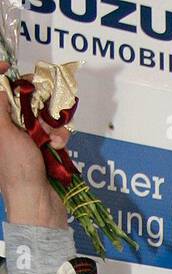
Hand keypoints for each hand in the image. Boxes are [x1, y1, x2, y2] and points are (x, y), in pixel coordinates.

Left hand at [0, 61, 68, 227]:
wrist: (37, 204)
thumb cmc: (17, 171)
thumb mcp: (3, 132)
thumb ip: (1, 106)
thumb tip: (2, 86)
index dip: (1, 77)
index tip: (9, 67)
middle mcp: (9, 132)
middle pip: (22, 101)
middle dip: (35, 101)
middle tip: (42, 102)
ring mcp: (28, 142)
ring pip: (43, 116)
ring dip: (51, 122)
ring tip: (53, 136)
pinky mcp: (45, 152)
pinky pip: (56, 133)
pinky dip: (60, 137)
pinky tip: (59, 145)